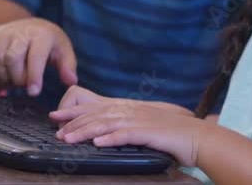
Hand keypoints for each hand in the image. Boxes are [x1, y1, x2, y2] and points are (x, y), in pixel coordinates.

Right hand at [0, 18, 76, 95]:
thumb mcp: (63, 50)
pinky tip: (7, 74)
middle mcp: (20, 32)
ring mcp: (3, 36)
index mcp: (41, 34)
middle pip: (11, 58)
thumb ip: (68, 66)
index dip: (34, 75)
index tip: (34, 92)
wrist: (28, 27)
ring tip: (18, 77)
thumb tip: (71, 81)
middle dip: (18, 77)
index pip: (35, 55)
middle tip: (27, 84)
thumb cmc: (49, 43)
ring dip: (6, 76)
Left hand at [49, 86, 203, 165]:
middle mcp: (130, 111)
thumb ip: (124, 125)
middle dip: (73, 123)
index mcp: (128, 108)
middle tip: (56, 131)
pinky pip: (126, 134)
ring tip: (69, 138)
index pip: (95, 108)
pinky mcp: (149, 132)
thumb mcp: (143, 125)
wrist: (196, 136)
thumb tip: (102, 133)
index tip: (55, 117)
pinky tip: (98, 143)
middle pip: (96, 115)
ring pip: (106, 124)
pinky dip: (111, 138)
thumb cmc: (170, 134)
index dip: (73, 112)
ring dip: (85, 131)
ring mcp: (139, 120)